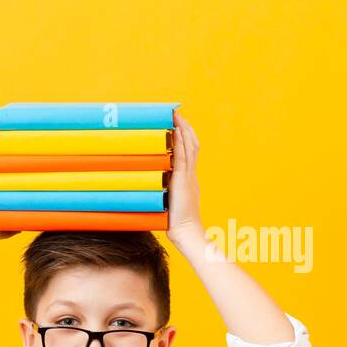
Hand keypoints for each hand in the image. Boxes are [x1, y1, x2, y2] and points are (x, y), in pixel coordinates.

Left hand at [168, 111, 203, 248]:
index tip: (179, 124)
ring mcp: (189, 177)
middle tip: (177, 114)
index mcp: (189, 178)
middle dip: (185, 128)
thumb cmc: (176, 222)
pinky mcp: (183, 182)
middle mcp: (191, 174)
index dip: (186, 137)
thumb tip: (154, 185)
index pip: (190, 152)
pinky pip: (182, 158)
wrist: (187, 233)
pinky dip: (180, 144)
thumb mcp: (171, 202)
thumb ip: (166, 191)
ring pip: (189, 147)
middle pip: (192, 145)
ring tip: (176, 116)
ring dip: (183, 130)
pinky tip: (176, 133)